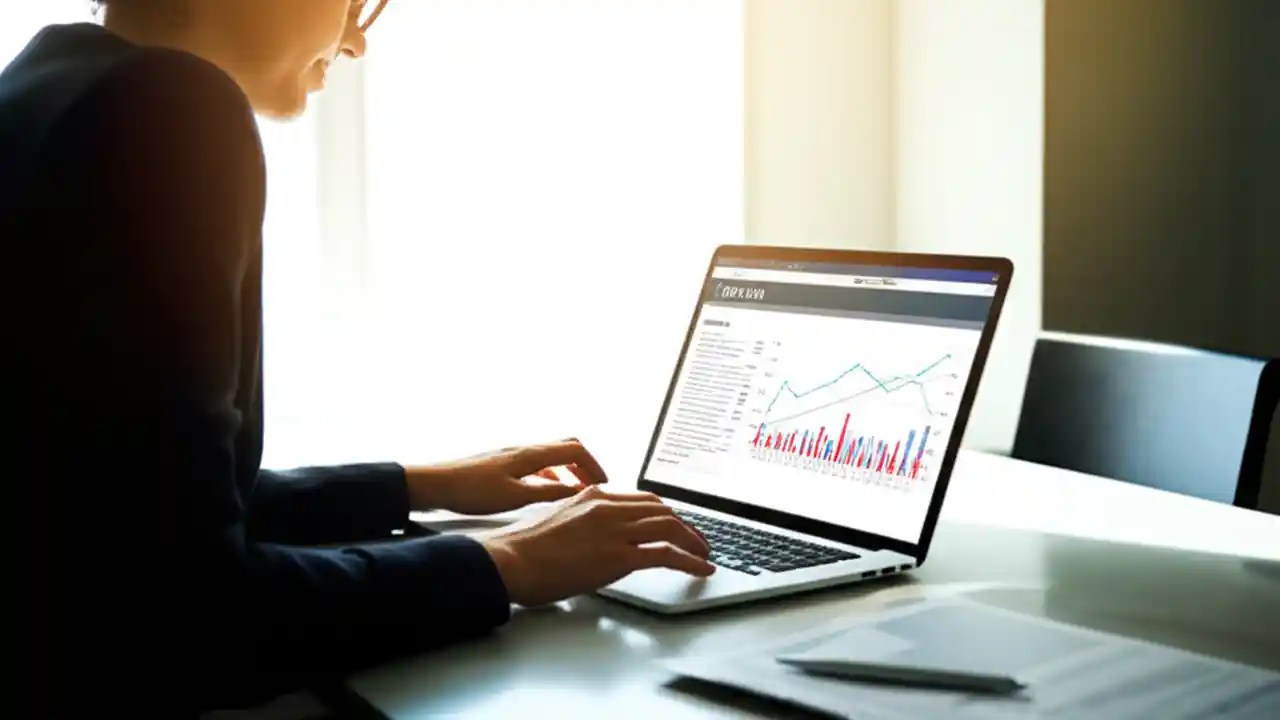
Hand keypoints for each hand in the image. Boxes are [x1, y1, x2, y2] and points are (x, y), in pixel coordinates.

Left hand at [405, 438, 608, 515]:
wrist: (436, 484)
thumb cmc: (471, 490)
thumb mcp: (515, 497)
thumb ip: (548, 493)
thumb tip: (575, 491)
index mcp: (531, 454)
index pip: (575, 450)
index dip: (594, 465)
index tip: (604, 483)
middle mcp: (524, 448)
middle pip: (565, 446)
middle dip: (584, 464)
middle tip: (594, 484)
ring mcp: (512, 453)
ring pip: (550, 455)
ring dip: (567, 469)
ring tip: (575, 490)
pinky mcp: (501, 462)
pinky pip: (535, 462)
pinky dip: (549, 474)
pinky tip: (544, 489)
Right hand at [475, 485, 715, 606]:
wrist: (512, 561)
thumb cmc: (525, 550)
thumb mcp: (560, 522)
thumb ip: (586, 523)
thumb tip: (600, 539)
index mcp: (594, 495)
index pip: (642, 499)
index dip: (665, 513)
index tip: (675, 524)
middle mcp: (608, 506)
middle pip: (662, 509)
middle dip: (685, 525)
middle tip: (696, 540)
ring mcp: (615, 529)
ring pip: (670, 527)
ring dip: (693, 542)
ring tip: (704, 555)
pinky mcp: (619, 555)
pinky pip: (666, 554)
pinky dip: (690, 561)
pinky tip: (700, 568)